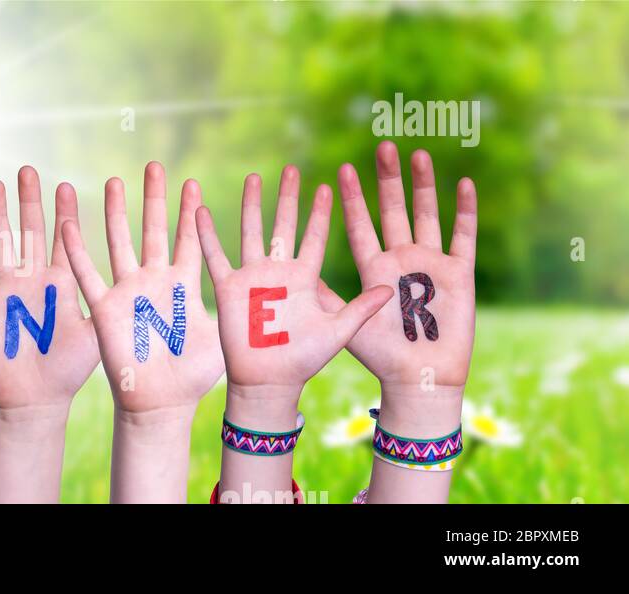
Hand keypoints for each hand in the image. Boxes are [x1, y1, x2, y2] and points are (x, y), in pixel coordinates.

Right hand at [0, 166, 97, 501]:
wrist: (35, 400)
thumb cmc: (70, 372)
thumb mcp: (97, 334)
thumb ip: (109, 305)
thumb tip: (142, 282)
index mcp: (64, 283)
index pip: (65, 239)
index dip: (65, 212)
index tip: (68, 184)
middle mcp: (34, 280)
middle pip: (31, 231)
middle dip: (29, 201)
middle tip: (28, 170)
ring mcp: (7, 291)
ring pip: (0, 243)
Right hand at [61, 162, 222, 502]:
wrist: (161, 404)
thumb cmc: (197, 377)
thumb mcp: (230, 335)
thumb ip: (255, 309)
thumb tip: (300, 294)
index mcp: (186, 284)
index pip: (192, 238)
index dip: (192, 210)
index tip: (193, 180)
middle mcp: (156, 281)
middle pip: (155, 230)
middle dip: (155, 198)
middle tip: (154, 165)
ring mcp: (129, 292)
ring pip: (120, 243)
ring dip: (117, 213)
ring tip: (115, 181)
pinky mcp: (106, 310)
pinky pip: (88, 277)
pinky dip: (76, 252)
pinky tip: (67, 225)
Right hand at [195, 166, 392, 420]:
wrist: (270, 382)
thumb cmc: (305, 360)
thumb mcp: (339, 330)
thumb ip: (361, 307)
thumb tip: (391, 288)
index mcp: (304, 278)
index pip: (313, 237)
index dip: (319, 213)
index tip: (326, 186)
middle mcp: (278, 272)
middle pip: (282, 226)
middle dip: (286, 198)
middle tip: (291, 169)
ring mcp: (252, 278)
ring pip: (250, 232)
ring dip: (251, 205)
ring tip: (253, 177)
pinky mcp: (227, 289)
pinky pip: (215, 257)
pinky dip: (207, 234)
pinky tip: (200, 210)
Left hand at [336, 142, 475, 407]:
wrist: (420, 379)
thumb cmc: (381, 357)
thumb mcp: (344, 324)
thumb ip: (325, 297)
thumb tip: (292, 272)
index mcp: (372, 268)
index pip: (359, 226)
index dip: (351, 200)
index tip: (339, 171)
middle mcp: (400, 260)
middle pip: (393, 211)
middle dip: (387, 179)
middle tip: (383, 146)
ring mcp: (430, 264)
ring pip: (426, 215)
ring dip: (423, 186)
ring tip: (417, 154)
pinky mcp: (459, 274)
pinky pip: (463, 236)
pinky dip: (465, 211)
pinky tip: (463, 183)